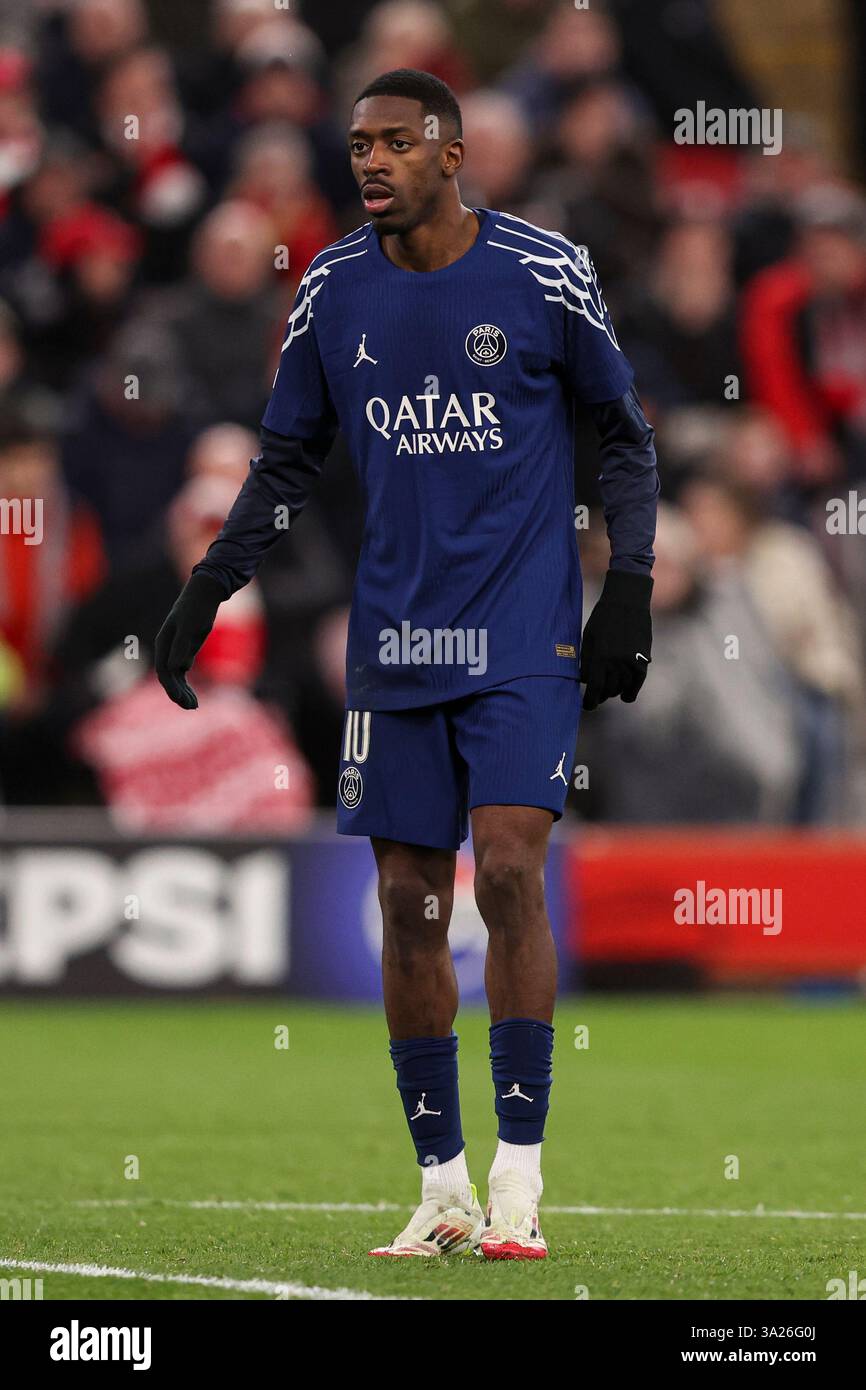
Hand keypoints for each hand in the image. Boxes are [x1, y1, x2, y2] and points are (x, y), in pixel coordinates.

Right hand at [154, 572, 224, 708]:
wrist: (204, 596)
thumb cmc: (196, 609)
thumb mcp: (191, 627)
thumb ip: (182, 646)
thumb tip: (176, 668)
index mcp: (163, 643)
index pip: (164, 671)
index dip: (172, 687)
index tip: (182, 700)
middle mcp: (166, 649)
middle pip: (169, 677)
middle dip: (178, 693)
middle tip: (192, 707)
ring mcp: (174, 651)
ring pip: (176, 678)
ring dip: (183, 693)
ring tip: (194, 706)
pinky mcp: (184, 652)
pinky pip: (182, 673)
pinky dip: (187, 686)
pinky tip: (194, 697)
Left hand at [580, 568, 652, 711]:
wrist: (626, 602)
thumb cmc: (602, 619)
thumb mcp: (588, 639)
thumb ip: (587, 662)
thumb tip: (586, 682)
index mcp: (599, 657)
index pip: (594, 689)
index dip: (590, 701)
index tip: (587, 706)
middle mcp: (615, 662)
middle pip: (607, 690)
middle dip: (600, 695)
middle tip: (596, 696)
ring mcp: (631, 662)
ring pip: (622, 688)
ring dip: (614, 692)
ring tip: (608, 690)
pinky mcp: (643, 659)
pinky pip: (636, 683)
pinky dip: (630, 692)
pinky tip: (625, 696)